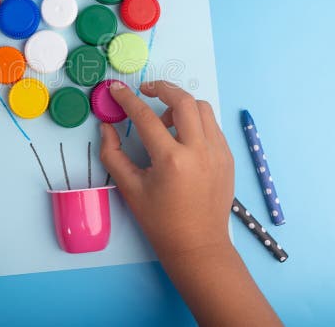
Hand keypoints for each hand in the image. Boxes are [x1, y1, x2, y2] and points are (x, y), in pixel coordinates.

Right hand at [100, 80, 280, 325]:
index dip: (127, 99)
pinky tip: (181, 136)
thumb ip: (112, 154)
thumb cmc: (160, 221)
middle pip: (183, 100)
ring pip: (202, 109)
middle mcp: (199, 151)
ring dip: (181, 105)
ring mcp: (218, 152)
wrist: (198, 245)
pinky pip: (211, 126)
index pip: (145, 117)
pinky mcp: (227, 157)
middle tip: (145, 91)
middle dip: (162, 88)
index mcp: (171, 160)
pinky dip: (195, 122)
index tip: (117, 89)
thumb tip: (106, 127)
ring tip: (164, 121)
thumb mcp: (130, 188)